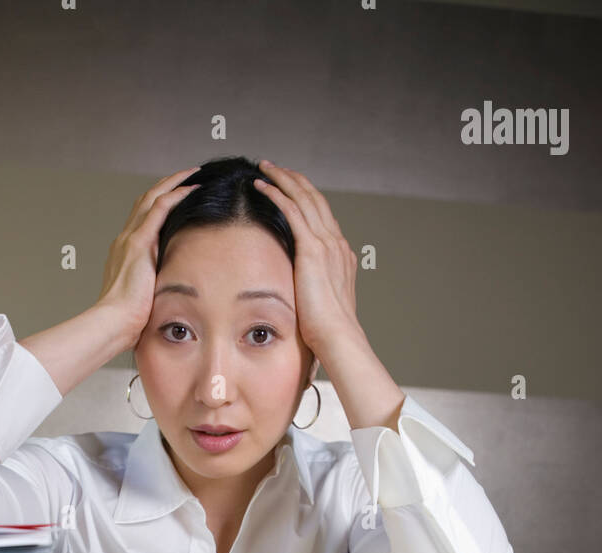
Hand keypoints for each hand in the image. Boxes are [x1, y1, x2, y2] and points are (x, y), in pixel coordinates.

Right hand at [96, 165, 199, 350]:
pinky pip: (159, 208)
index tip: (177, 196)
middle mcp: (125, 239)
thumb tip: (171, 292)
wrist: (113, 323)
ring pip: (152, 197)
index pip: (143, 218)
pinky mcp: (139, 243)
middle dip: (166, 185)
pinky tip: (191, 189)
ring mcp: (131, 239)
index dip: (159, 202)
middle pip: (145, 201)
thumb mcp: (144, 298)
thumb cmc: (127, 319)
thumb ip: (155, 287)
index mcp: (125, 252)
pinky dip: (175, 195)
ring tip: (193, 174)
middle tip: (188, 175)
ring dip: (173, 182)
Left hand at [253, 159, 362, 354]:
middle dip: (294, 179)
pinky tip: (261, 185)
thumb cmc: (328, 330)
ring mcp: (326, 243)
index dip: (305, 197)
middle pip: (315, 198)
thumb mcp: (322, 303)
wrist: (338, 336)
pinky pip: (292, 210)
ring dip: (283, 178)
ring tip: (265, 167)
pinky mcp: (312, 249)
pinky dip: (277, 194)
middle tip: (275, 167)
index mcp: (340, 253)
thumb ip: (313, 289)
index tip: (290, 187)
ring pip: (304, 197)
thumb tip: (299, 294)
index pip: (322, 215)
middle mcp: (336, 242)